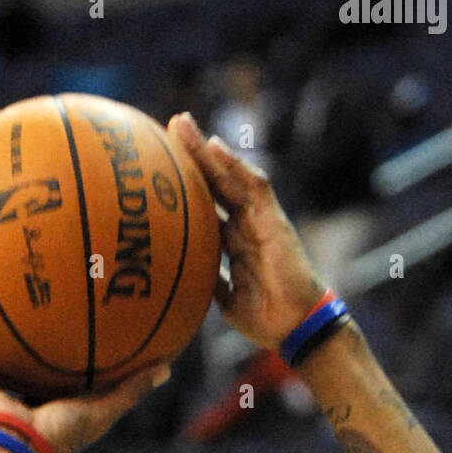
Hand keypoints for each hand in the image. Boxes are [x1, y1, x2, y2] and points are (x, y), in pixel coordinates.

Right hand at [0, 318, 169, 452]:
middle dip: (6, 335)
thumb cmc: (62, 436)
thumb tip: (167, 366)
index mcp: (43, 397)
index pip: (48, 367)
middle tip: (10, 299)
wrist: (21, 452)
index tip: (58, 319)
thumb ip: (132, 387)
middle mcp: (14, 392)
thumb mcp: (104, 408)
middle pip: (9, 357)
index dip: (52, 346)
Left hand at [167, 112, 326, 351]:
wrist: (294, 327)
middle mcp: (245, 224)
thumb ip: (209, 280)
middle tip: (168, 127)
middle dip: (192, 155)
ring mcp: (260, 219)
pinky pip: (255, 186)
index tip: (157, 166)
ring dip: (206, 150)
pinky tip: (214, 146)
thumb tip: (180, 277)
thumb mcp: (224, 298)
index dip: (184, 185)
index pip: (205, 204)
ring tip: (182, 125)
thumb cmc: (264, 318)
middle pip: (214, 182)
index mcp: (232, 241)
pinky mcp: (274, 220)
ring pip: (230, 176)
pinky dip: (235, 165)